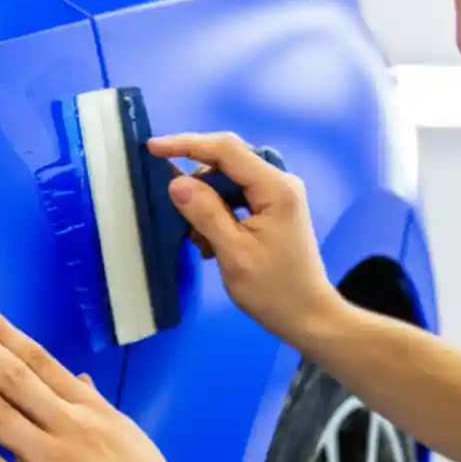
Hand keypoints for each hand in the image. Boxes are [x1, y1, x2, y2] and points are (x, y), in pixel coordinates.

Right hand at [148, 133, 345, 346]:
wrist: (308, 317)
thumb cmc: (273, 290)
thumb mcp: (234, 254)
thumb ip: (205, 214)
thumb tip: (176, 183)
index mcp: (275, 188)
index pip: (226, 150)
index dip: (187, 144)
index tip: (152, 149)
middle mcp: (279, 182)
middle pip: (227, 161)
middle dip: (195, 176)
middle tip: (168, 200)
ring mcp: (278, 195)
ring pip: (229, 180)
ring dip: (205, 200)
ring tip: (195, 235)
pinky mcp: (273, 209)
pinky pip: (236, 196)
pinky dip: (217, 212)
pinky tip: (209, 241)